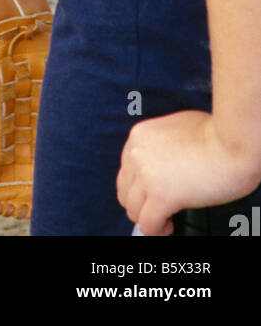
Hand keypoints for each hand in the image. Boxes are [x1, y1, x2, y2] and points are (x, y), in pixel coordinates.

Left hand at [117, 110, 260, 235]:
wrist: (232, 142)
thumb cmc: (216, 133)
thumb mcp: (176, 126)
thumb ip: (161, 142)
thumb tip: (163, 161)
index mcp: (139, 136)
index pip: (125, 169)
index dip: (139, 186)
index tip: (152, 193)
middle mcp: (137, 153)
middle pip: (124, 190)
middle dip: (140, 203)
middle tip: (158, 209)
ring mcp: (146, 175)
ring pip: (132, 209)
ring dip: (148, 217)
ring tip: (166, 219)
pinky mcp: (162, 196)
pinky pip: (147, 224)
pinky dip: (156, 230)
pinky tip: (169, 226)